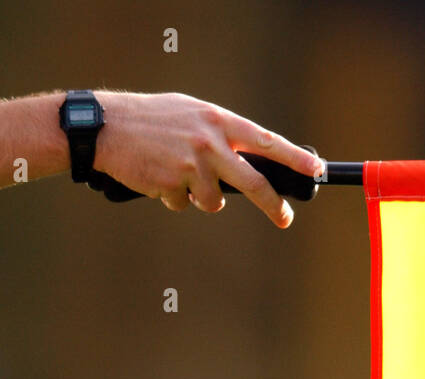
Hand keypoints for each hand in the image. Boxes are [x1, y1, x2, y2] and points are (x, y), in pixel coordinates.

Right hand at [93, 91, 323, 227]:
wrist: (107, 128)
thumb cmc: (151, 119)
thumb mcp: (192, 114)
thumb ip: (220, 133)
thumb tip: (250, 158)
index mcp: (218, 121)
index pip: (266, 141)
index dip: (294, 158)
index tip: (316, 170)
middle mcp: (210, 143)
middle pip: (253, 183)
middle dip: (272, 205)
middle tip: (285, 219)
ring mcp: (191, 166)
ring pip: (214, 202)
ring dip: (201, 198)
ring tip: (178, 176)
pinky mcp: (172, 185)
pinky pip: (184, 204)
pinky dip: (174, 198)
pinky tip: (159, 177)